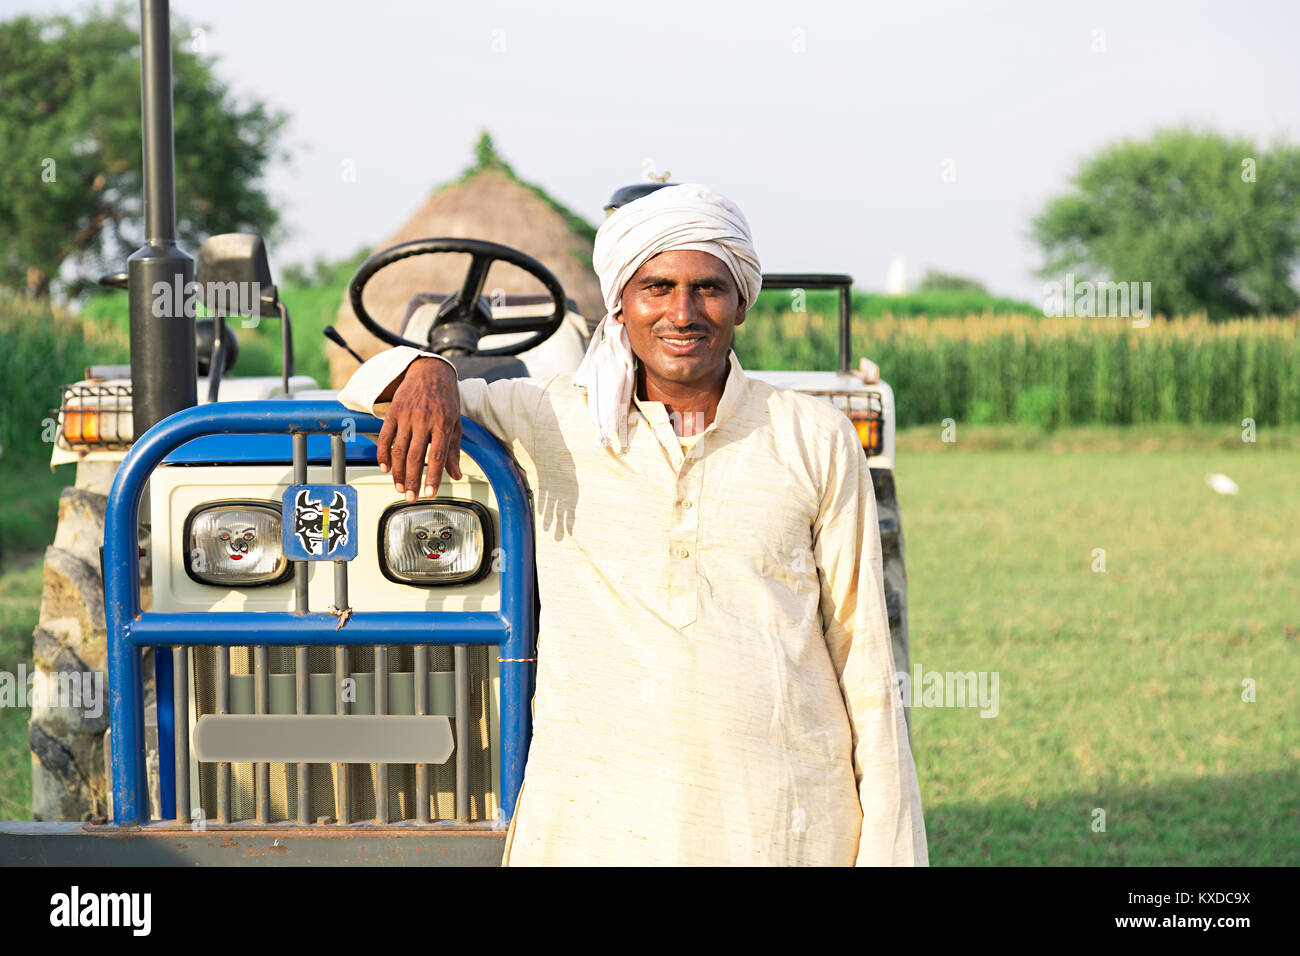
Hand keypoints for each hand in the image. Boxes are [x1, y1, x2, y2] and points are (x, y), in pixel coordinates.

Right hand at [376, 356, 462, 500]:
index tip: (429, 494)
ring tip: (400, 487)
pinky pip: (385, 437)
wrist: (430, 372)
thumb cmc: (446, 400)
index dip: (433, 477)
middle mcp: (425, 420)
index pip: (437, 455)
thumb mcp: (456, 423)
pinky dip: (383, 454)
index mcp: (444, 423)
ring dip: (398, 472)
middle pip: (416, 456)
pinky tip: (385, 468)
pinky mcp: (393, 411)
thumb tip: (457, 475)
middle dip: (412, 480)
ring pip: (399, 450)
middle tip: (410, 497)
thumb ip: (454, 450)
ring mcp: (407, 415)